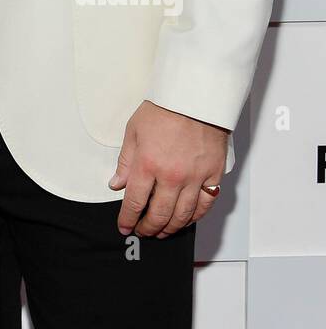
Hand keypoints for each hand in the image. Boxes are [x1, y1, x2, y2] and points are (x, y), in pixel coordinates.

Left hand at [108, 100, 227, 237]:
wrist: (195, 96)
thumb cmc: (164, 108)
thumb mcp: (134, 131)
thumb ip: (125, 162)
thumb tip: (116, 184)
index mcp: (148, 164)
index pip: (135, 202)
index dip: (128, 219)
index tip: (124, 227)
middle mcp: (172, 176)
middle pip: (159, 214)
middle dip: (148, 228)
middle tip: (143, 232)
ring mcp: (195, 177)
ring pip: (183, 215)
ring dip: (170, 228)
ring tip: (162, 231)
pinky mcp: (213, 175)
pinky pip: (205, 204)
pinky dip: (195, 217)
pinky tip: (187, 220)